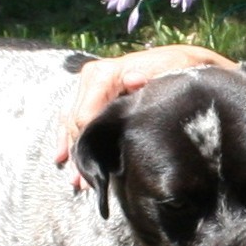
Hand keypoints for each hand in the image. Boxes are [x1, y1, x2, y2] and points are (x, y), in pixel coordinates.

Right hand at [56, 45, 234, 169]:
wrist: (182, 61)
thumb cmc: (177, 69)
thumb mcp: (169, 71)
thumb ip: (149, 78)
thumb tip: (133, 79)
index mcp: (105, 74)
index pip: (85, 116)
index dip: (89, 144)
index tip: (100, 170)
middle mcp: (91, 78)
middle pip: (76, 123)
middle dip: (81, 153)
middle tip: (89, 184)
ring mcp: (89, 87)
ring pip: (71, 124)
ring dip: (75, 152)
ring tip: (79, 182)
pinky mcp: (91, 94)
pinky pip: (71, 119)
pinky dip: (68, 139)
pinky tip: (63, 158)